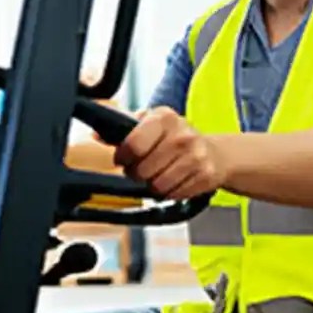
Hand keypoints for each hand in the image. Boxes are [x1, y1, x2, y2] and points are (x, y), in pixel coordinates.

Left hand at [111, 107, 225, 199]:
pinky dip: (170, 192)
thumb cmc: (176, 139)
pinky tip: (175, 180)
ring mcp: (196, 155)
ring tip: (160, 175)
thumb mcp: (151, 126)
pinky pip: (173, 194)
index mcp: (165, 117)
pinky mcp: (205, 175)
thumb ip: (123, 130)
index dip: (123, 157)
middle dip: (138, 174)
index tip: (125, 159)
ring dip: (153, 185)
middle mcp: (182, 134)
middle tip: (144, 169)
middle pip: (142, 170)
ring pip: (157, 186)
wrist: (215, 153)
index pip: (133, 144)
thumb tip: (97, 134)